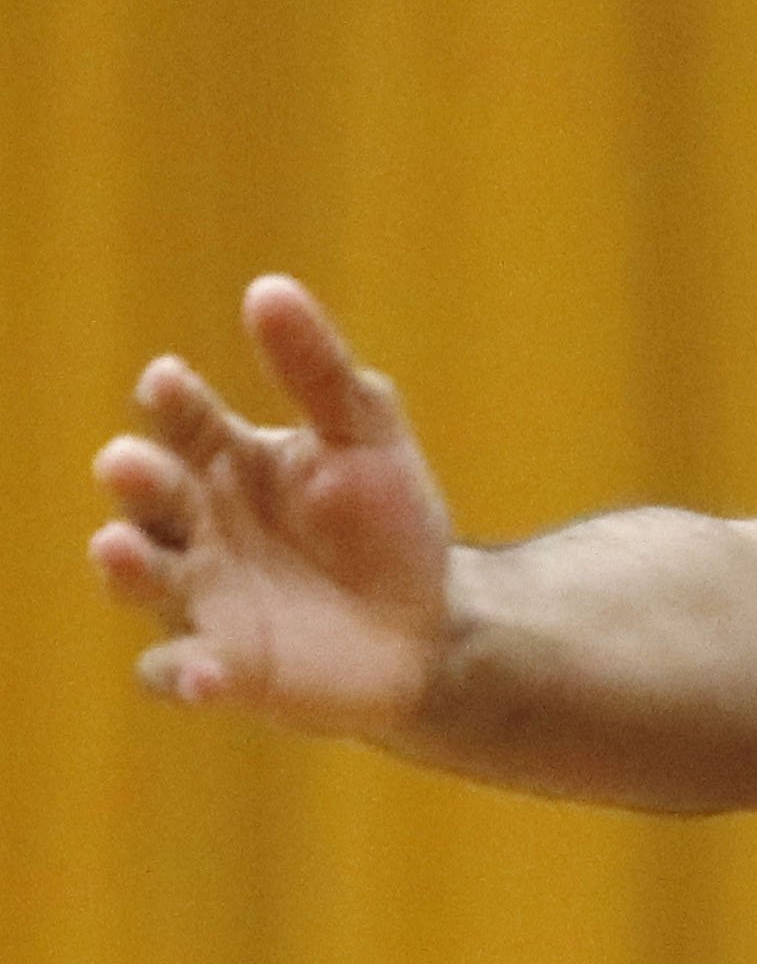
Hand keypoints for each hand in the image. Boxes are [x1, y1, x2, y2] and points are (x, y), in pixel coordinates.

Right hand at [89, 276, 456, 733]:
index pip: (184, 420)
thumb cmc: (384, 523)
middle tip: (131, 463)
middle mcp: (193, 526)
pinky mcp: (224, 668)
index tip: (169, 383)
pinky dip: (185, 674)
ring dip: (126, 565)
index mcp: (222, 459)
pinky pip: (183, 672)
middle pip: (147, 496)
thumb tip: (269, 288)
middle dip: (137, 479)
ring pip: (141, 577)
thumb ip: (318, 372)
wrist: (432, 629)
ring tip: (117, 548)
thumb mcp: (367, 439)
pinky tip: (204, 675)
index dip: (173, 402)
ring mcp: (202, 597)